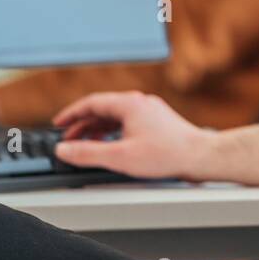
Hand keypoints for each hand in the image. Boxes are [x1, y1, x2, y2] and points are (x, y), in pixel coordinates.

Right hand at [52, 91, 212, 179]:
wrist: (200, 156)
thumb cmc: (166, 154)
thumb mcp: (119, 156)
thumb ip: (88, 152)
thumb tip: (64, 149)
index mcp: (129, 104)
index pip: (91, 103)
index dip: (71, 114)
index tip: (58, 124)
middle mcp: (140, 103)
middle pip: (103, 109)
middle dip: (83, 125)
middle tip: (69, 139)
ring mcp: (150, 112)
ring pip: (116, 116)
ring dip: (98, 130)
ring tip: (86, 145)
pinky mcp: (158, 123)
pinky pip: (128, 123)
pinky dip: (114, 133)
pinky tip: (112, 147)